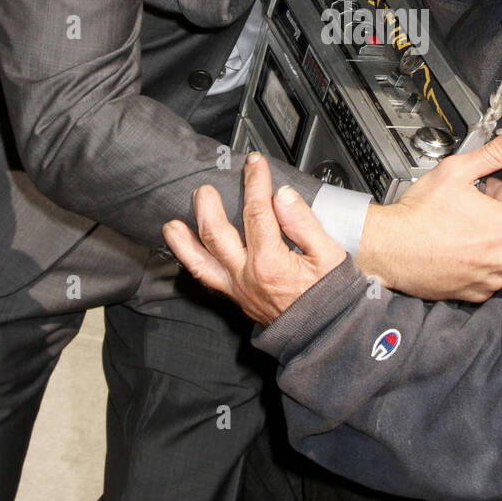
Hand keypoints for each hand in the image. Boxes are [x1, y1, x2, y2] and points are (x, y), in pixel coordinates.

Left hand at [162, 153, 346, 325]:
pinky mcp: (237, 299)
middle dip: (208, 207)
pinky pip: (207, 280)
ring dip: (183, 242)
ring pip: (201, 263)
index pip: (256, 213)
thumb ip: (304, 223)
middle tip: (206, 189)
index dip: (255, 184)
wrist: (326, 335)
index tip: (255, 165)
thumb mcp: (329, 256)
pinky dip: (193, 264)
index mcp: (270, 263)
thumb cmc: (330, 298)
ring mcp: (238, 290)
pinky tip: (187, 254)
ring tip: (171, 225)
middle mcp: (247, 277)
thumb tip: (282, 196)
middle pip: (216, 234)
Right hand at [355, 126, 501, 302]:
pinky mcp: (478, 293)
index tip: (481, 192)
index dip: (500, 192)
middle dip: (500, 217)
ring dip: (491, 241)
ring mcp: (494, 278)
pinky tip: (457, 250)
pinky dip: (479, 264)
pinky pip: (489, 274)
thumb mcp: (456, 171)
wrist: (391, 249)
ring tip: (461, 230)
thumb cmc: (420, 215)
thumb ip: (491, 154)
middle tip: (470, 209)